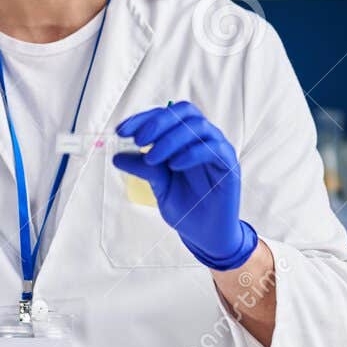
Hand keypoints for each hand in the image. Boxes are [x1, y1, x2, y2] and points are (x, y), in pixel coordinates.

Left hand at [113, 101, 257, 270]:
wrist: (204, 234)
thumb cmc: (185, 206)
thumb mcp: (158, 185)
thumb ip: (142, 168)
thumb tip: (117, 156)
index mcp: (184, 139)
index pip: (166, 115)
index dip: (143, 119)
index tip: (121, 131)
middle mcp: (201, 140)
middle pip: (184, 112)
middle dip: (158, 122)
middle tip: (139, 140)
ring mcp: (217, 150)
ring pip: (198, 126)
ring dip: (171, 138)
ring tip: (152, 157)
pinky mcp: (229, 165)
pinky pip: (214, 148)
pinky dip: (191, 153)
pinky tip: (174, 166)